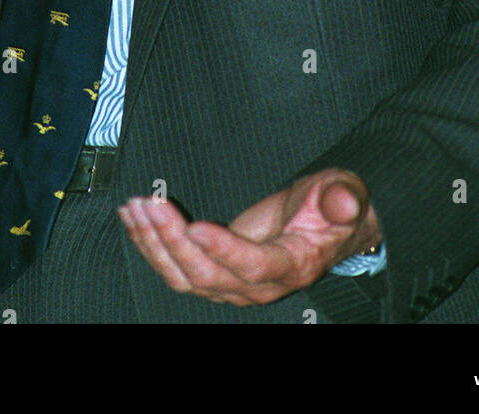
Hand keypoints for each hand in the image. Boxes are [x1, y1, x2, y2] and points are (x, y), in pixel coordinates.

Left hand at [118, 168, 380, 305]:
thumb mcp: (344, 194)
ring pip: (185, 276)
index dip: (223, 250)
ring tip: (135, 210)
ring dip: (154, 244)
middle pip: (207, 275)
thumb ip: (342, 199)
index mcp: (291, 265)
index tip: (195, 225)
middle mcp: (258, 284)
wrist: (325, 226)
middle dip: (172, 239)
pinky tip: (135, 222)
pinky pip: (177, 269)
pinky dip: (152, 246)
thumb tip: (341, 202)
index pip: (253, 266)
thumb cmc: (331, 209)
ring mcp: (233, 282)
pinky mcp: (216, 271)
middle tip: (151, 205)